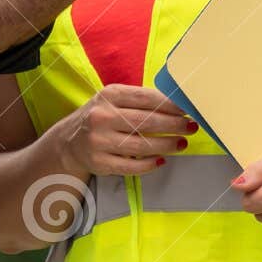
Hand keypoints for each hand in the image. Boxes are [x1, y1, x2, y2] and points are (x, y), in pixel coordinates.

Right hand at [57, 85, 196, 176]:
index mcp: (108, 95)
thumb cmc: (102, 116)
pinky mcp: (100, 162)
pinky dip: (150, 164)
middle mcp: (102, 116)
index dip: (170, 105)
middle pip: (147, 122)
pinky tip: (162, 160)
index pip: (146, 98)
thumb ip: (140, 100)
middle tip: (191, 127)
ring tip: (181, 143)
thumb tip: (177, 104)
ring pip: (142, 146)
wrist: (70, 141)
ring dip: (167, 145)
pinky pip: (132, 166)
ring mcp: (99, 141)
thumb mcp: (114, 99)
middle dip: (174, 125)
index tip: (187, 110)